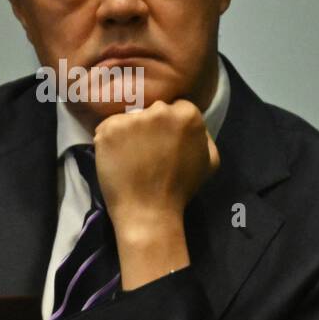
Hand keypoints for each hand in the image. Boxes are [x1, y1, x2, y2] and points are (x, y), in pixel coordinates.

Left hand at [91, 99, 219, 244]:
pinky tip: (116, 158)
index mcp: (188, 115)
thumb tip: (194, 123)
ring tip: (130, 156)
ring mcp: (134, 119)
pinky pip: (108, 127)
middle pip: (152, 109)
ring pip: (129, 117)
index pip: (177, 107)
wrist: (149, 212)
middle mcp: (160, 111)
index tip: (164, 143)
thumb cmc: (180, 189)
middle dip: (149, 125)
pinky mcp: (110, 129)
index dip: (169, 126)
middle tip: (146, 150)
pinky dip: (109, 140)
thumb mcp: (210, 162)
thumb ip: (205, 136)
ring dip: (129, 133)